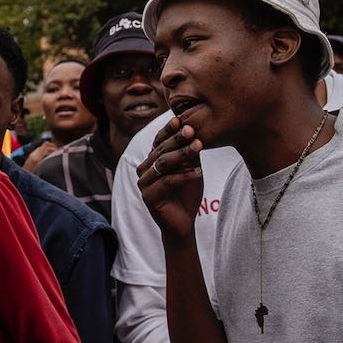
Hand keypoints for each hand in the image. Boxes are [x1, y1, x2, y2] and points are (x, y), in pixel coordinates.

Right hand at [136, 115, 205, 244]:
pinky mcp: (148, 197)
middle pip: (161, 151)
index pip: (158, 142)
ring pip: (163, 165)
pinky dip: (184, 176)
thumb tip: (193, 128)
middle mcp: (144, 170)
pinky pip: (167, 182)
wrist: (183, 223)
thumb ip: (189, 153)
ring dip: (182, 154)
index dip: (168, 130)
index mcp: (151, 161)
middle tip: (192, 130)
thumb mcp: (190, 169)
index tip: (180, 119)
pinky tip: (199, 172)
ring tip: (199, 146)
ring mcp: (144, 184)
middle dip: (178, 139)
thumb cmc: (186, 195)